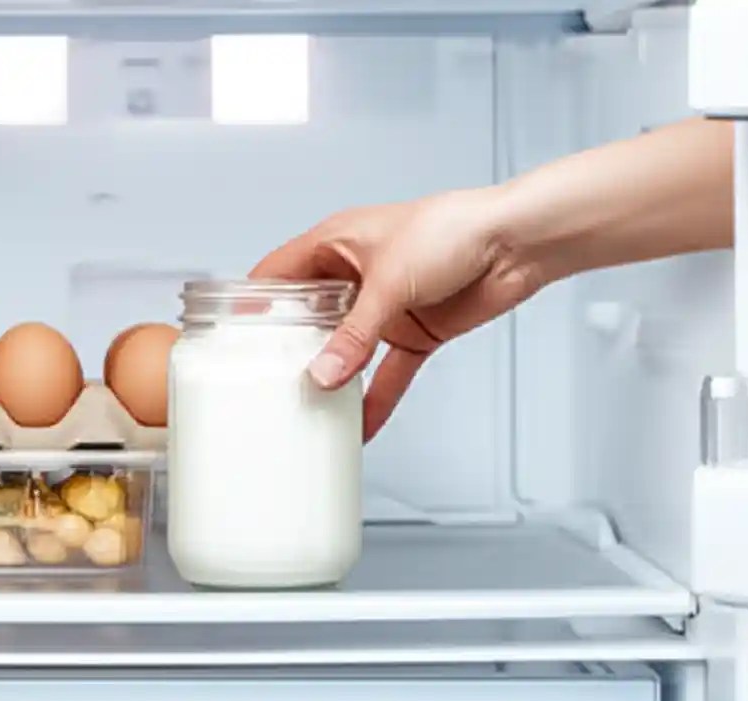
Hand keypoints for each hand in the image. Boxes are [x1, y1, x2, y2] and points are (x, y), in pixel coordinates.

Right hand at [249, 186, 543, 441]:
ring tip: (308, 407)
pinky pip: (388, 372)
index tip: (233, 336)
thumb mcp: (389, 282)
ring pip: (347, 348)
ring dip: (334, 376)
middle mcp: (355, 274)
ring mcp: (385, 306)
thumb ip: (354, 334)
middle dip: (291, 348)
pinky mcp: (415, 331)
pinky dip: (376, 398)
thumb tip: (323, 373)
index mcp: (336, 243)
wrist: (515, 243)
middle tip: (266, 381)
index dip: (254, 301)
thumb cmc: (452, 229)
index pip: (279, 273)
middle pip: (309, 316)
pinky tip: (362, 424)